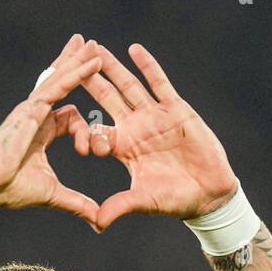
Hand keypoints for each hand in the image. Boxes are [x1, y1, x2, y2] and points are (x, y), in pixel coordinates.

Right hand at [0, 34, 101, 224]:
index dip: (82, 131)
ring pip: (60, 79)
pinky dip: (75, 73)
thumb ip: (77, 203)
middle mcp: (35, 115)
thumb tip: (99, 221)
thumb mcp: (53, 194)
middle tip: (94, 50)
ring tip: (95, 45)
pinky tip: (91, 62)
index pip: (67, 117)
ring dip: (78, 61)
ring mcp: (32, 109)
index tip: (86, 152)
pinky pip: (58, 86)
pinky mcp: (31, 108)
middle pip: (61, 85)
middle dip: (76, 67)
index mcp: (40, 132)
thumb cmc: (11, 190)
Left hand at [81, 43, 238, 231]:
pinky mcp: (175, 109)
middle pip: (107, 99)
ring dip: (112, 67)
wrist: (207, 193)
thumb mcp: (143, 201)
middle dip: (89, 80)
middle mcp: (136, 127)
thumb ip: (119, 206)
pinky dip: (147, 66)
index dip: (82, 125)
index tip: (64, 113)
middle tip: (69, 60)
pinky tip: (134, 49)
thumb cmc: (175, 199)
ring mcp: (154, 116)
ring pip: (128, 85)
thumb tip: (96, 223)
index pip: (96, 130)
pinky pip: (159, 83)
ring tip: (94, 47)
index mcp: (124, 148)